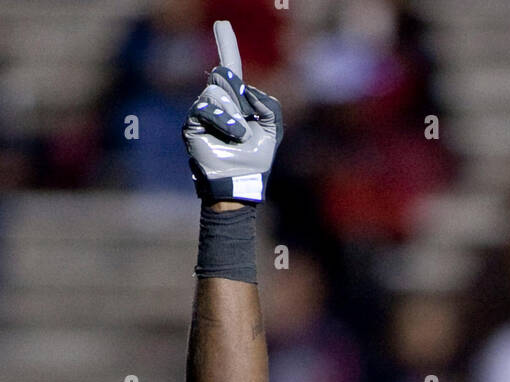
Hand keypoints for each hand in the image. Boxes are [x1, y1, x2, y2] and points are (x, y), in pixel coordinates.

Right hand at [182, 21, 282, 203]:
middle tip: (245, 124)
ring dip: (234, 115)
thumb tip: (247, 90)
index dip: (227, 46)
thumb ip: (268, 106)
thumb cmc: (256, 162)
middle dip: (238, 96)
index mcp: (237, 102)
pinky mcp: (192, 124)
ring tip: (240, 136)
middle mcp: (218, 104)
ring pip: (216, 93)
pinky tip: (234, 134)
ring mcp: (203, 113)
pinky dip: (224, 120)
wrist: (240, 184)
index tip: (222, 24)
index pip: (231, 69)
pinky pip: (206, 108)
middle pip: (225, 78)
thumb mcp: (272, 131)